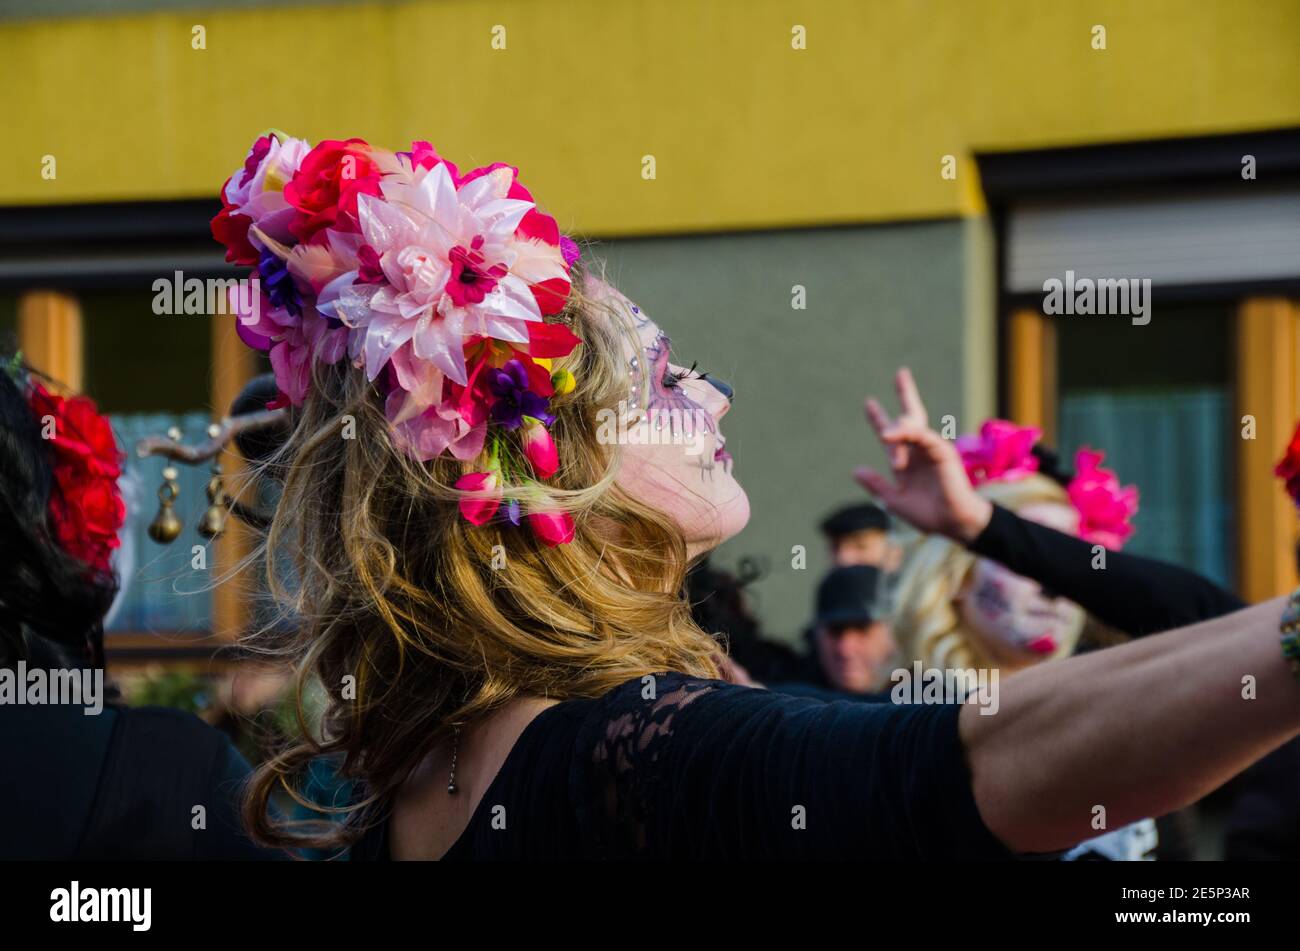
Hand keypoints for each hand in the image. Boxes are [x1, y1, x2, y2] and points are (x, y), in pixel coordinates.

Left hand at [853, 368, 991, 543]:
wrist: (953, 524)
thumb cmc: (928, 514)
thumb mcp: (894, 500)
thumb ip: (876, 485)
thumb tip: (855, 469)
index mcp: (906, 461)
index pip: (891, 435)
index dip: (879, 419)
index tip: (869, 402)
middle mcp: (919, 451)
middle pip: (912, 416)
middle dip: (906, 393)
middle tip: (901, 373)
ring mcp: (932, 450)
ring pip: (914, 426)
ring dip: (897, 425)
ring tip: (880, 426)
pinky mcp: (943, 452)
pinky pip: (924, 437)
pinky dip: (909, 434)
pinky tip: (893, 433)